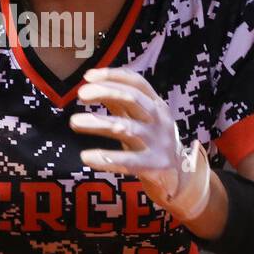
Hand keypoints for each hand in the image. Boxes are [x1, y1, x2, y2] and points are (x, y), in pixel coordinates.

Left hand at [68, 67, 210, 222]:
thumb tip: (92, 83)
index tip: (88, 77)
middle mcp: (160, 120)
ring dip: (99, 123)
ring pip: (127, 128)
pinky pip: (129, 161)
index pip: (137, 82)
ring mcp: (159, 143)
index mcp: (157, 105)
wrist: (179, 178)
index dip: (113, 76)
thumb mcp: (139, 119)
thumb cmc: (152, 143)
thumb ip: (119, 102)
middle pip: (133, 98)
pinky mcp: (156, 166)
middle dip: (106, 92)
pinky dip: (107, 158)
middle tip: (81, 95)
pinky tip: (87, 156)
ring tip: (74, 122)